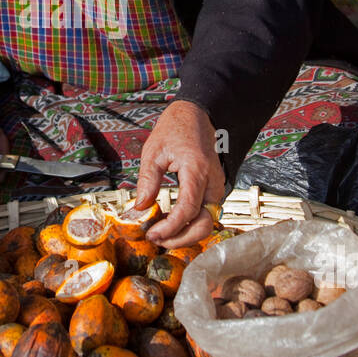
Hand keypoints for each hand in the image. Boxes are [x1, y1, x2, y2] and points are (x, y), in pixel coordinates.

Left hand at [134, 100, 224, 247]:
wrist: (195, 116)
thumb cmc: (175, 129)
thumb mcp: (153, 152)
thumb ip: (147, 181)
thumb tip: (141, 207)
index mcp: (196, 170)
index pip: (188, 209)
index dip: (171, 227)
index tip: (153, 234)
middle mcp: (212, 181)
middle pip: (205, 224)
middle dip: (182, 238)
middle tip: (158, 240)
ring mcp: (216, 186)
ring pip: (208, 222)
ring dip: (187, 234)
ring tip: (162, 234)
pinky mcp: (214, 190)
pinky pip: (206, 214)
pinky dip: (191, 224)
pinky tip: (172, 224)